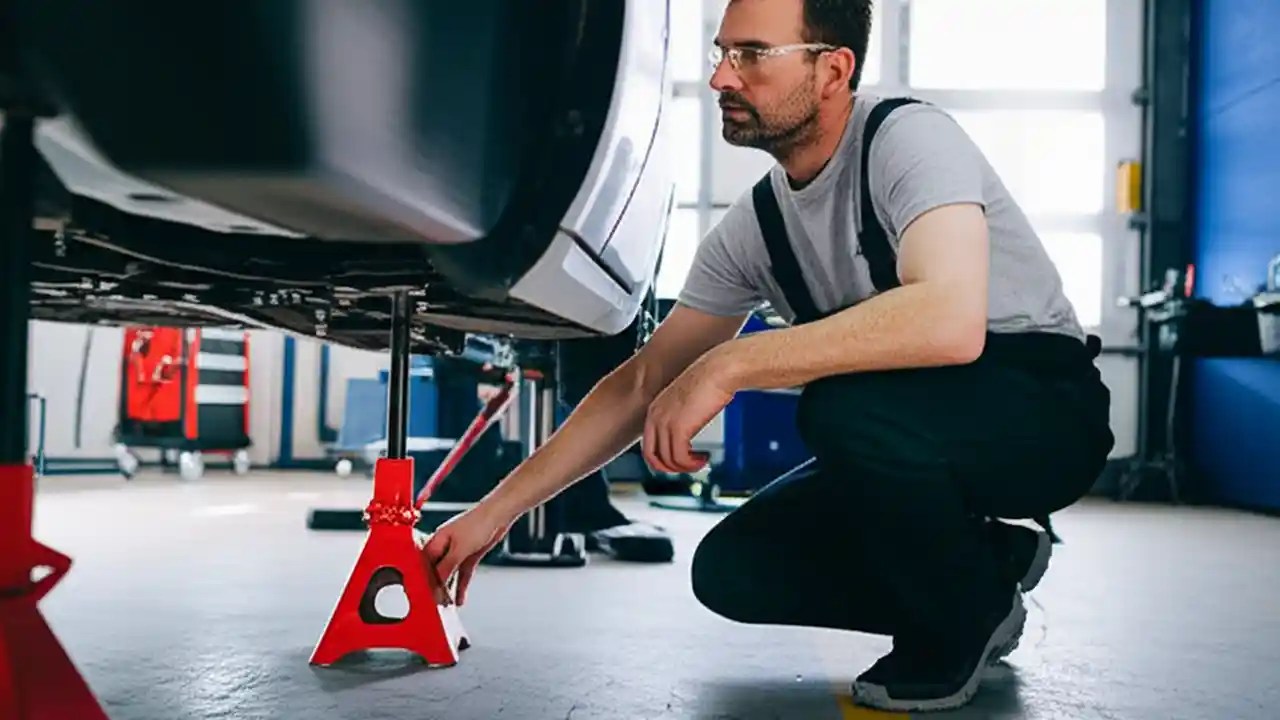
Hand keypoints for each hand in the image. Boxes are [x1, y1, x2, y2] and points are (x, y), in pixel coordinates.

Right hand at [421, 502, 511, 605]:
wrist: (498, 515)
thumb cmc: (478, 523)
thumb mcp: (460, 548)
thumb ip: (447, 566)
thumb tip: (437, 581)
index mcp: (437, 540)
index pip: (426, 564)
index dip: (425, 579)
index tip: (426, 594)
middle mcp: (445, 546)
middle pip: (437, 570)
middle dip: (436, 586)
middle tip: (437, 603)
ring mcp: (457, 551)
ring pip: (450, 574)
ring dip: (449, 589)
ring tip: (447, 604)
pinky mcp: (469, 555)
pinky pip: (462, 574)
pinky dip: (461, 585)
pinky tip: (460, 598)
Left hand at [643, 351, 736, 473]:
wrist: (719, 369)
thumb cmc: (710, 380)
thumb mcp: (688, 401)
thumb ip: (682, 416)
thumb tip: (687, 432)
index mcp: (655, 409)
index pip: (648, 444)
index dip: (662, 458)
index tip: (678, 460)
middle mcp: (655, 416)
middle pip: (652, 456)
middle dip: (670, 468)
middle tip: (688, 467)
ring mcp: (665, 422)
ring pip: (668, 460)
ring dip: (685, 467)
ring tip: (700, 462)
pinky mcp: (678, 428)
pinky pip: (679, 458)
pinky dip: (691, 464)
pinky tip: (703, 459)